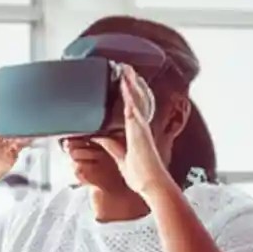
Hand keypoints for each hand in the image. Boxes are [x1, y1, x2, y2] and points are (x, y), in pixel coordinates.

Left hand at [93, 65, 179, 199]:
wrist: (152, 184)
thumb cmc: (141, 174)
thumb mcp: (121, 157)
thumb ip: (112, 146)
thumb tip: (100, 137)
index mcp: (136, 132)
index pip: (131, 107)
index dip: (128, 93)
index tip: (124, 80)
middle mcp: (139, 127)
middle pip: (135, 100)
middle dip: (131, 83)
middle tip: (125, 67)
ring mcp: (140, 129)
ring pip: (135, 101)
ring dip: (131, 85)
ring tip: (126, 69)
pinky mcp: (139, 133)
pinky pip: (133, 112)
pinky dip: (130, 99)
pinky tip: (126, 87)